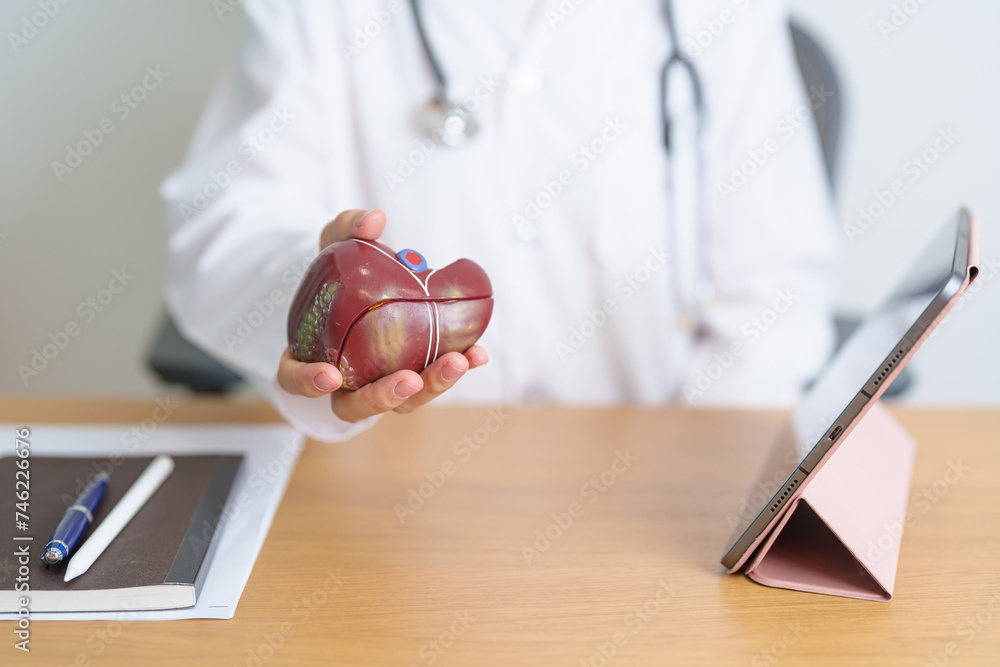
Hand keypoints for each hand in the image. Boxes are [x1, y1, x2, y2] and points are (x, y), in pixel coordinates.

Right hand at [276, 209, 487, 422]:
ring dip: (432, 386)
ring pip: (402, 401)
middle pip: (357, 405)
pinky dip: (457, 369)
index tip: (330, 376)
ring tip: (458, 361)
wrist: (365, 287)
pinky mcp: (414, 378)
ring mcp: (380, 384)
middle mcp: (344, 381)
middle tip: (409, 380)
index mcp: (309, 355)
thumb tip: (374, 220)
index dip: (309, 383)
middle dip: (384, 396)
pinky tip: (478, 354)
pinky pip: (434, 381)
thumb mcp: (335, 247)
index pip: (296, 381)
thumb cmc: (340, 276)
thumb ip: (347, 231)